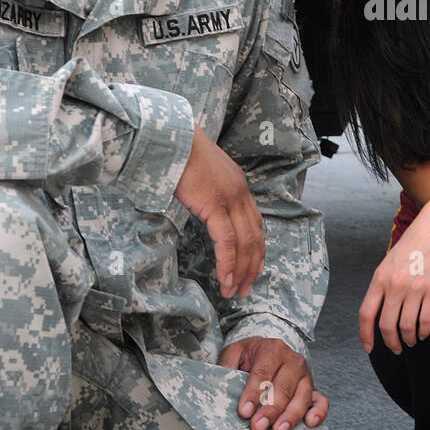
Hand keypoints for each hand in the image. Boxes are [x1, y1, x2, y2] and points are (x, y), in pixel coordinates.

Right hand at [173, 129, 263, 297]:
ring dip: (241, 271)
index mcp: (239, 186)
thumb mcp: (202, 174)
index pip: (256, 223)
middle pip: (255, 237)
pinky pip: (227, 241)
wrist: (173, 137)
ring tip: (235, 291)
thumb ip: (209, 191)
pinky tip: (226, 279)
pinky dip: (228, 263)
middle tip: (247, 288)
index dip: (257, 248)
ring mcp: (230, 199)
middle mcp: (240, 193)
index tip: (254, 267)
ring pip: (245, 243)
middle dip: (253, 266)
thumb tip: (202, 205)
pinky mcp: (215, 205)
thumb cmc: (180, 153)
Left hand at [218, 336, 328, 429]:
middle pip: (283, 386)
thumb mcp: (234, 354)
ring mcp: (305, 375)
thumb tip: (220, 386)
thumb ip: (226, 366)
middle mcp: (292, 360)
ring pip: (302, 395)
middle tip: (258, 427)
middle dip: (270, 409)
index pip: (263, 372)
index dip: (253, 393)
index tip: (244, 411)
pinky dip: (318, 412)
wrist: (270, 350)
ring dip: (291, 415)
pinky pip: (321, 400)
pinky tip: (309, 423)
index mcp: (271, 349)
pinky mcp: (312, 388)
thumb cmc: (250, 356)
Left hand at [358, 204, 429, 354]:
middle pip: (386, 326)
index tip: (369, 348)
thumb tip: (379, 310)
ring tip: (411, 341)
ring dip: (408, 339)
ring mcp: (415, 288)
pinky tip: (423, 333)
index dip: (366, 335)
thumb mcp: (389, 261)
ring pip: (407, 327)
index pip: (366, 314)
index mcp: (380, 278)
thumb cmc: (414, 243)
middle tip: (396, 349)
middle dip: (390, 343)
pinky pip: (426, 321)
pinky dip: (423, 332)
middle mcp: (394, 285)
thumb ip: (383, 284)